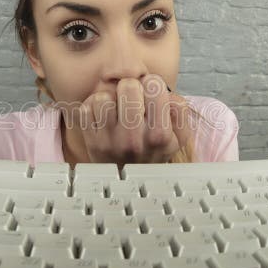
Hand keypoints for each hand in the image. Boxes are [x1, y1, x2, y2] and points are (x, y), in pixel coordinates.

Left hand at [78, 74, 193, 167]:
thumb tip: (167, 93)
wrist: (131, 183)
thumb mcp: (178, 136)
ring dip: (111, 98)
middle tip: (132, 99)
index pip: (154, 85)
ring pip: (104, 96)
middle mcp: (134, 139)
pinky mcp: (91, 142)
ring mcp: (110, 141)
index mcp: (159, 135)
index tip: (150, 94)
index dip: (151, 84)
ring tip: (117, 109)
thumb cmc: (154, 151)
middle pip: (128, 86)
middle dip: (131, 87)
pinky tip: (104, 116)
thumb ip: (179, 111)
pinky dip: (94, 107)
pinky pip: (87, 107)